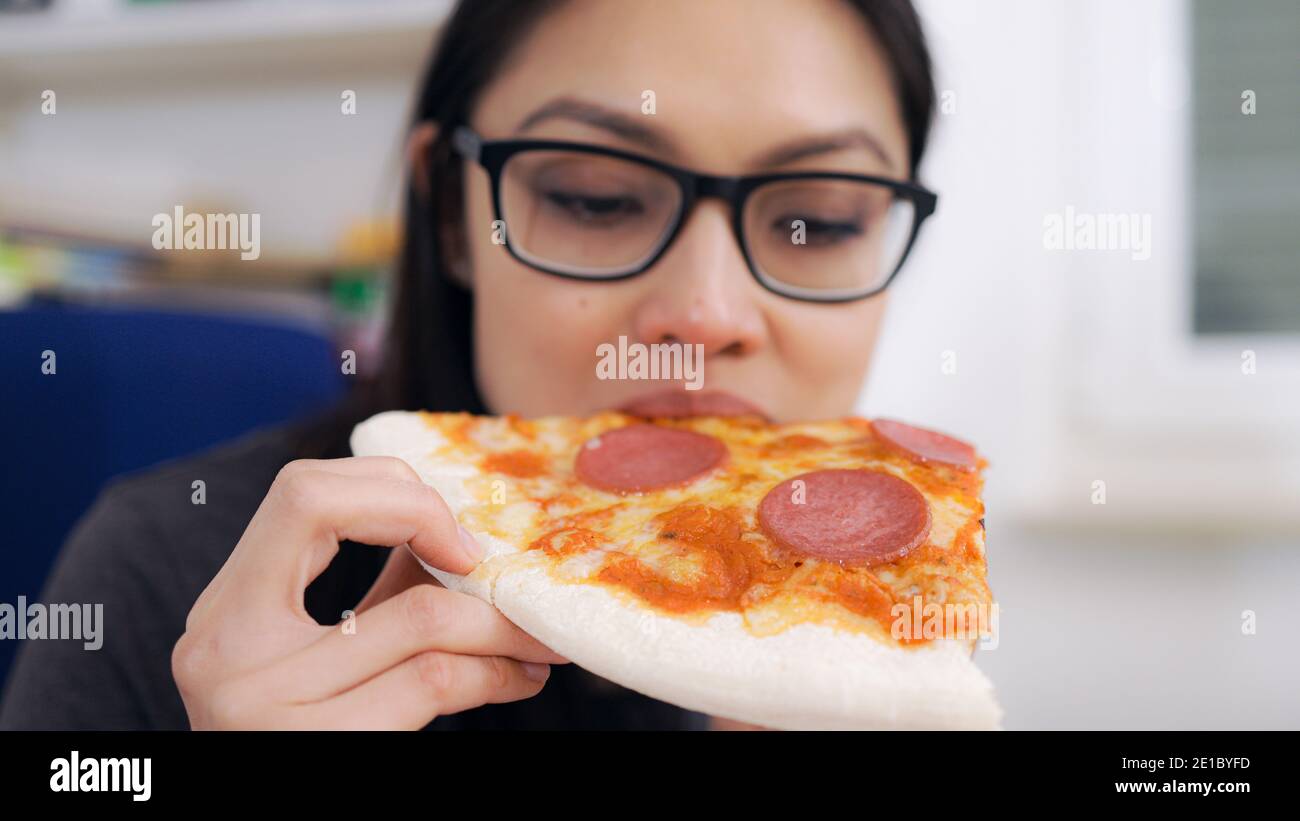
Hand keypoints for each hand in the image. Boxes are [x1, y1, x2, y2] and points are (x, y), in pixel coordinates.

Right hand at [172, 456, 565, 728]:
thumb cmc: (317, 737)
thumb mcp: (328, 657)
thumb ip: (383, 591)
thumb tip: (464, 535)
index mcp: (224, 613)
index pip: (300, 492)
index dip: (389, 491)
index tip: (450, 537)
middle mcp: (223, 648)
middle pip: (328, 511)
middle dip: (432, 518)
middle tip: (496, 568)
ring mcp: (262, 700)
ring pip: (420, 612)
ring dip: (500, 621)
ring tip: (536, 637)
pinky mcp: (318, 743)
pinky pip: (435, 678)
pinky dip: (495, 671)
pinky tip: (519, 677)